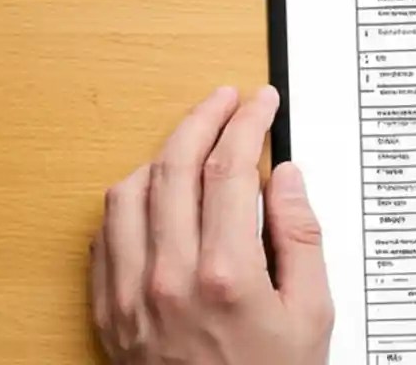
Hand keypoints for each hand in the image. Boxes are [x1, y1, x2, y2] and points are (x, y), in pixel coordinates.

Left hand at [89, 86, 333, 364]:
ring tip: (191, 145)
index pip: (230, 168)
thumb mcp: (312, 315)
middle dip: (202, 118)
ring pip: (129, 192)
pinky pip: (104, 235)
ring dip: (161, 156)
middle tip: (225, 100)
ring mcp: (130, 294)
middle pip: (174, 165)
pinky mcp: (108, 311)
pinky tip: (153, 195)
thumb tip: (286, 177)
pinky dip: (128, 201)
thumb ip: (301, 237)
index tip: (260, 103)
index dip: (247, 122)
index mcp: (225, 273)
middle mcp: (168, 277)